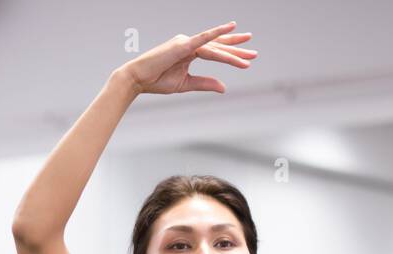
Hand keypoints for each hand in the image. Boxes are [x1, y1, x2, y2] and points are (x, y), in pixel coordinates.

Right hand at [122, 22, 256, 96]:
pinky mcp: (182, 45)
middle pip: (218, 46)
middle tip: (254, 54)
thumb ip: (204, 83)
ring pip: (214, 47)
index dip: (231, 52)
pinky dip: (216, 33)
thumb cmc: (157, 81)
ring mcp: (186, 42)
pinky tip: (230, 27)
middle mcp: (190, 43)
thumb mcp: (186, 84)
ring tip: (248, 56)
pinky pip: (203, 39)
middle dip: (237, 50)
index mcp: (190, 51)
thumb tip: (224, 87)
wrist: (138, 80)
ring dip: (232, 52)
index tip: (247, 56)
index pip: (215, 50)